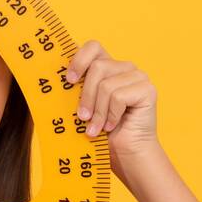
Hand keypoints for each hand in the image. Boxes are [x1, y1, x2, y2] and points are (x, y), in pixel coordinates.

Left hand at [64, 40, 160, 168]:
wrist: (124, 154)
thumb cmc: (101, 133)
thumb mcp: (83, 107)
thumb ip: (75, 91)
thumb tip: (54, 81)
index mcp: (107, 67)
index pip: (93, 47)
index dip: (79, 59)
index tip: (69, 80)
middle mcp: (124, 68)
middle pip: (97, 67)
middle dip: (86, 96)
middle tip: (82, 118)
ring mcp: (138, 76)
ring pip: (106, 85)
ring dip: (98, 112)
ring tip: (96, 129)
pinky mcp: (147, 89)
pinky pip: (119, 96)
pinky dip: (111, 115)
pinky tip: (112, 126)